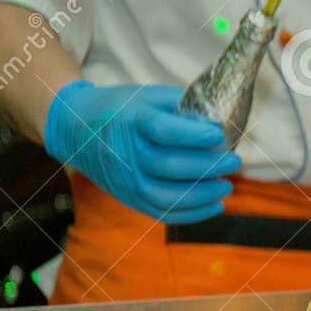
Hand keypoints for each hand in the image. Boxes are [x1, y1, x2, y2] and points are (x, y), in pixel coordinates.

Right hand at [42, 81, 239, 223]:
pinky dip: (192, 214)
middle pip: (168, 166)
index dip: (193, 135)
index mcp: (131, 121)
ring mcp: (125, 180)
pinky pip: (161, 212)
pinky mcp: (128, 197)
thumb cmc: (121, 109)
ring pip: (166, 195)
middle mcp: (125, 153)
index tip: (219, 135)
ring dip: (203, 194)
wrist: (76, 129)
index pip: (162, 131)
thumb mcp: (148, 96)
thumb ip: (182, 105)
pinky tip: (216, 205)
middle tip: (234, 161)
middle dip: (207, 166)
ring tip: (227, 185)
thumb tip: (220, 119)